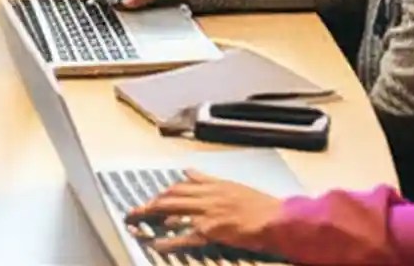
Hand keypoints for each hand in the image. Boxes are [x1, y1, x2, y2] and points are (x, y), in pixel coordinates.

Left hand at [125, 170, 282, 253]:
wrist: (278, 220)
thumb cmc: (261, 206)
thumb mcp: (232, 186)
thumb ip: (207, 179)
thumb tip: (188, 170)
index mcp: (213, 185)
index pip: (181, 185)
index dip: (163, 191)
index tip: (152, 197)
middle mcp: (208, 196)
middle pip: (172, 195)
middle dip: (151, 202)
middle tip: (135, 209)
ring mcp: (208, 213)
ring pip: (173, 210)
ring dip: (153, 215)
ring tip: (137, 220)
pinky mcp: (212, 231)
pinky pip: (185, 235)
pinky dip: (169, 240)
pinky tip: (156, 243)